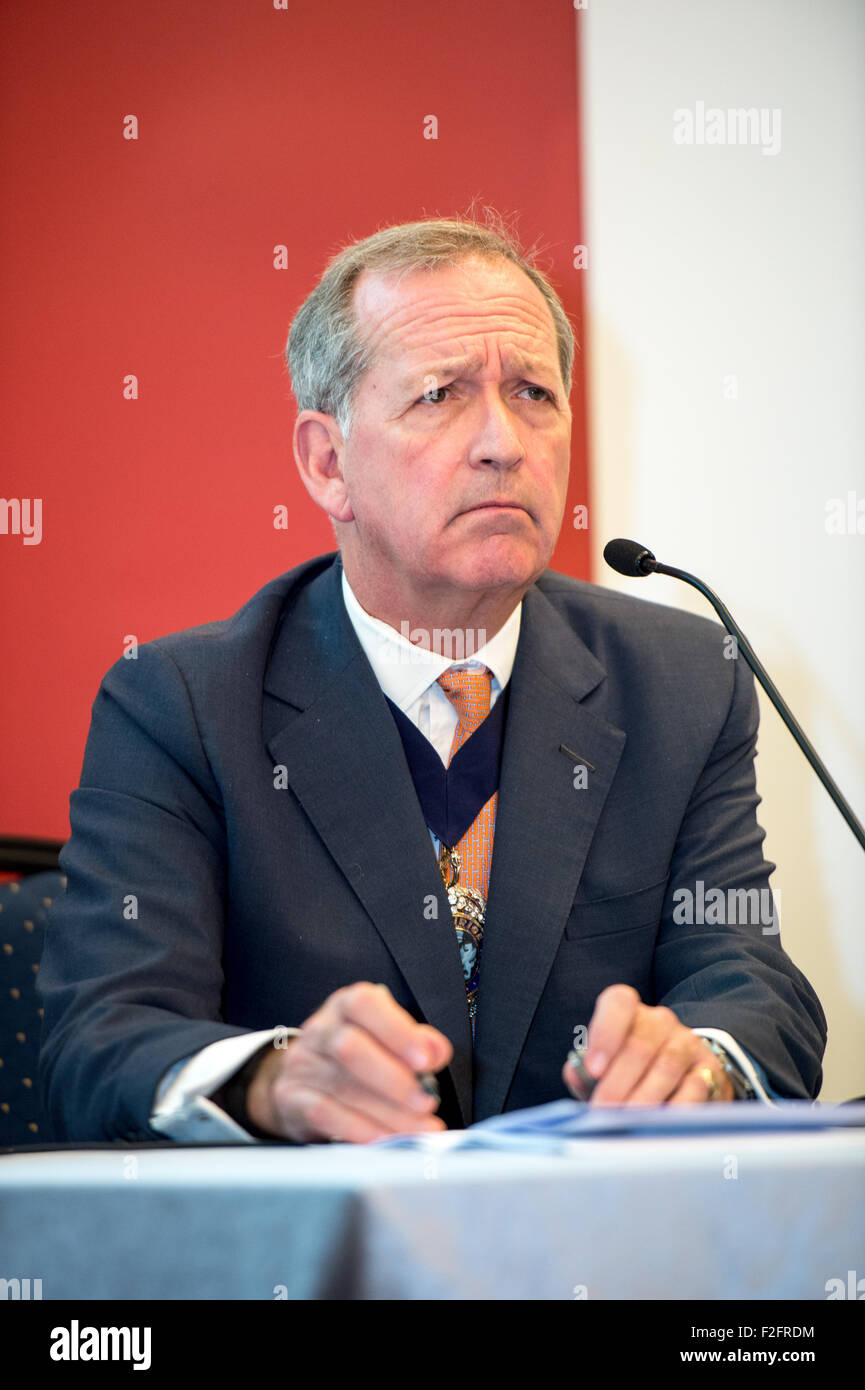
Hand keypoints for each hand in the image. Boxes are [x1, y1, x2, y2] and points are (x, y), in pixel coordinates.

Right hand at [245, 982, 452, 1142]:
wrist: (304, 1077)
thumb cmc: (358, 1053)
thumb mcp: (386, 1036)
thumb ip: (416, 1040)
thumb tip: (437, 1051)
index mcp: (346, 1005)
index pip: (365, 1004)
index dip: (398, 1032)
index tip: (427, 1062)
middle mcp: (320, 1029)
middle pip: (350, 1047)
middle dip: (394, 1079)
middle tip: (427, 1103)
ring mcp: (303, 1064)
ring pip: (343, 1087)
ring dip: (388, 1113)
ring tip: (420, 1128)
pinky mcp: (292, 1098)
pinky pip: (325, 1114)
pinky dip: (359, 1130)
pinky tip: (385, 1140)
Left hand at [562, 984, 733, 1104]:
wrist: (682, 1072)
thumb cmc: (631, 1070)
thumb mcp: (605, 1065)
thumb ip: (585, 1070)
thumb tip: (576, 1075)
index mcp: (630, 1012)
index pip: (618, 1004)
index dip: (604, 1034)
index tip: (592, 1069)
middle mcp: (660, 1021)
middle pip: (639, 1044)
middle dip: (618, 1082)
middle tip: (604, 1110)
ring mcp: (686, 1042)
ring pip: (666, 1066)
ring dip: (644, 1097)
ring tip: (628, 1119)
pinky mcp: (709, 1069)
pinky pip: (694, 1087)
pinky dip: (676, 1107)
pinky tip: (661, 1122)